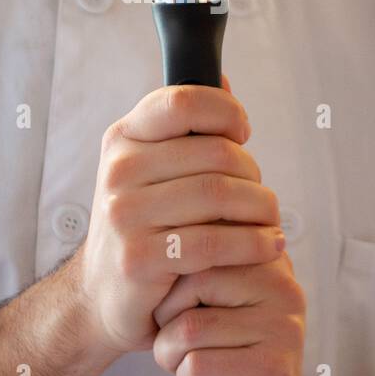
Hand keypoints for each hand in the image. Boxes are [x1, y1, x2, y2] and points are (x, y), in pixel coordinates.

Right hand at [71, 83, 283, 354]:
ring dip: (261, 210)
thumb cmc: (142, 226)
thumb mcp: (151, 169)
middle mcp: (119, 171)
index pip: (182, 101)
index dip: (225, 110)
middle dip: (252, 174)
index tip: (243, 132)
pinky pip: (215, 241)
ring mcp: (125, 214)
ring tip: (271, 222)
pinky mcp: (140, 258)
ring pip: (220, 195)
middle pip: (216, 153)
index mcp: (123, 139)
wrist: (103, 294)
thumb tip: (224, 80)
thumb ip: (185, 129)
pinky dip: (252, 244)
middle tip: (262, 196)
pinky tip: (268, 246)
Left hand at [151, 251, 306, 375]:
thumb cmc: (225, 359)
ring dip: (175, 356)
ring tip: (199, 366)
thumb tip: (164, 233)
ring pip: (190, 328)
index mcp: (269, 260)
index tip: (182, 308)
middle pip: (193, 281)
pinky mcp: (271, 370)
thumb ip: (201, 266)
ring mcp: (283, 328)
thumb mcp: (211, 302)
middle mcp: (284, 287)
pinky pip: (198, 366)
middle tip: (185, 343)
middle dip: (169, 319)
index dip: (174, 283)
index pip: (201, 244)